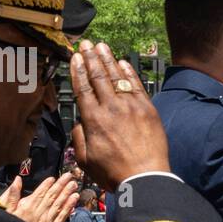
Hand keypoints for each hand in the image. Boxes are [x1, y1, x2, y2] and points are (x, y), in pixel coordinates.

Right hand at [1, 173, 78, 221]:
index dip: (47, 184)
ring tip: (74, 185)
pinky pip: (62, 216)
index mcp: (27, 207)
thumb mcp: (4, 211)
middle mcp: (39, 212)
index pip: (40, 193)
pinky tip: (74, 200)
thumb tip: (17, 180)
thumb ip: (11, 196)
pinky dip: (69, 207)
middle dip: (61, 185)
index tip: (53, 177)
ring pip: (59, 204)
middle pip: (52, 196)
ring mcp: (47, 221)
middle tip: (69, 175)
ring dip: (67, 193)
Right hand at [69, 41, 170, 192]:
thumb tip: (81, 123)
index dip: (78, 71)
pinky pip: (136, 86)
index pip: (83, 89)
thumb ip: (79, 138)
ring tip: (102, 46)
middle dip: (91, 58)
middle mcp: (111, 108)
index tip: (75, 57)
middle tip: (86, 44)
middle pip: (98, 77)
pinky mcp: (148, 109)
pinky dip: (128, 73)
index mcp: (93, 120)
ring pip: (117, 77)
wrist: (146, 177)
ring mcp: (131, 107)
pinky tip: (123, 63)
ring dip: (108, 60)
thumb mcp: (85, 160)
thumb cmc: (114, 173)